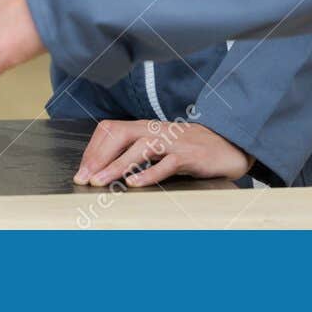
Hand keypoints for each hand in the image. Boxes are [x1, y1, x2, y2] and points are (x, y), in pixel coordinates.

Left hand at [74, 119, 251, 186]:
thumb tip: (104, 171)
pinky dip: (149, 173)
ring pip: (140, 148)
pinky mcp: (190, 155)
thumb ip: (136, 154)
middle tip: (85, 177)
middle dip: (99, 156)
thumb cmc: (192, 149)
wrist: (230, 146)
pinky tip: (135, 184)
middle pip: (121, 134)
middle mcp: (156, 130)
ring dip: (117, 166)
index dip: (94, 149)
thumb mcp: (160, 147)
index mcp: (146, 127)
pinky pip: (167, 163)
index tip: (81, 171)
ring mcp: (174, 141)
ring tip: (101, 181)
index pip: (112, 129)